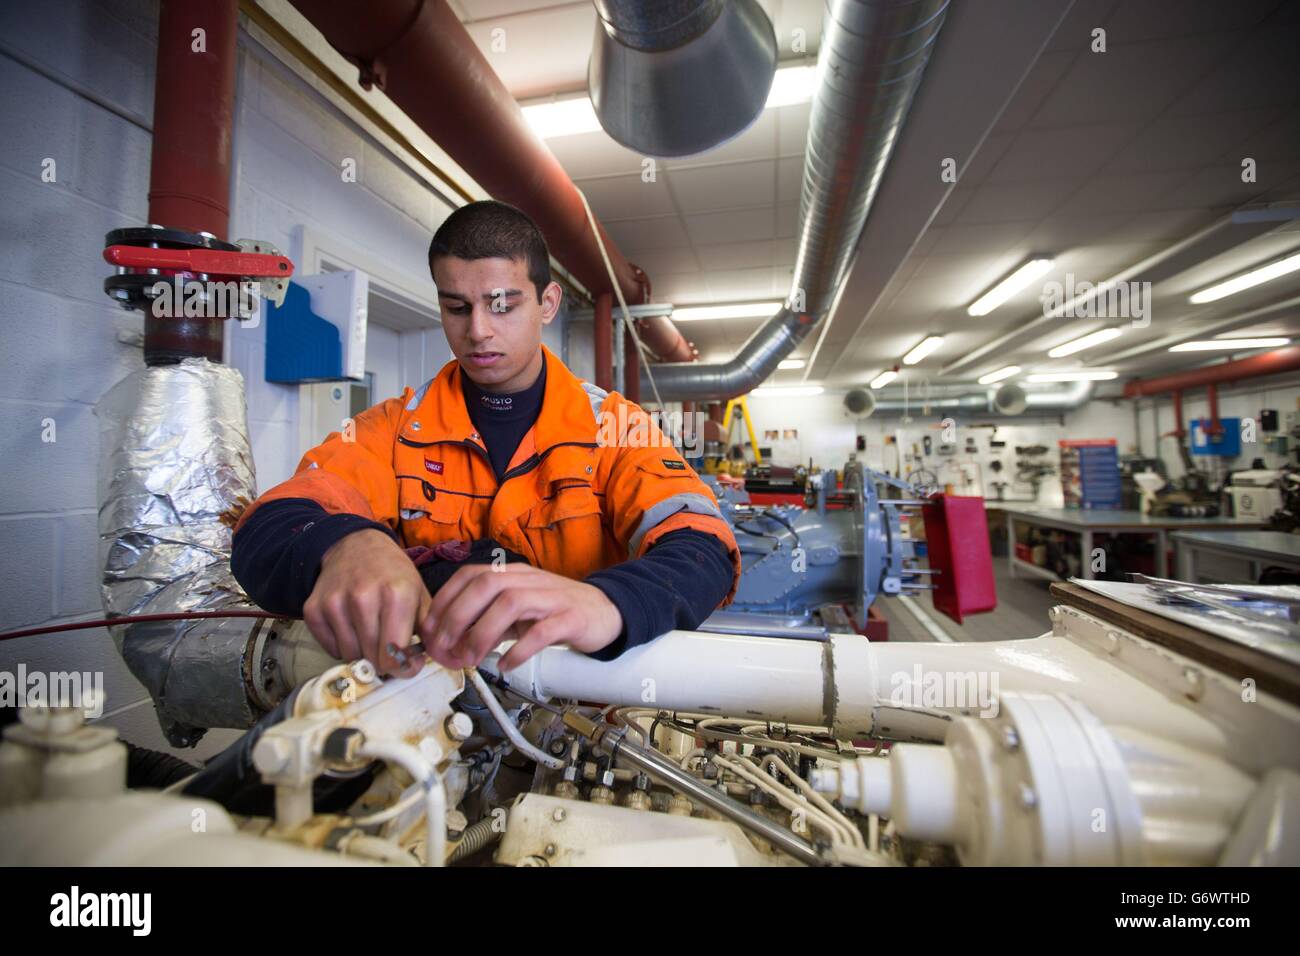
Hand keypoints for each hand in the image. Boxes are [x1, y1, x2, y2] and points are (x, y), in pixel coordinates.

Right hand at [303, 529, 430, 676]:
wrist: (354, 545)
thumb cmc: (393, 574)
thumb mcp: (419, 593)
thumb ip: (427, 629)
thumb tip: (423, 662)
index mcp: (397, 594)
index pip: (394, 654)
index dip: (404, 668)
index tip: (408, 664)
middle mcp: (363, 598)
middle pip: (372, 659)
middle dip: (385, 661)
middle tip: (390, 650)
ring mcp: (335, 603)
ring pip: (350, 656)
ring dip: (363, 653)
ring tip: (372, 634)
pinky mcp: (314, 609)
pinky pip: (331, 649)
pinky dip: (343, 646)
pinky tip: (353, 628)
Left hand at [418, 564, 621, 671]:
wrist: (604, 612)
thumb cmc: (554, 612)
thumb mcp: (516, 613)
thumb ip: (486, 622)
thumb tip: (452, 643)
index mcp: (511, 574)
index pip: (469, 576)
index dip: (444, 601)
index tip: (429, 630)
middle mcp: (529, 579)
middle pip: (486, 585)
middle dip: (458, 616)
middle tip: (445, 648)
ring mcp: (551, 597)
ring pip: (511, 602)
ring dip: (484, 632)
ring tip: (472, 658)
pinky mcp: (571, 617)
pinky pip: (542, 631)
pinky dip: (520, 649)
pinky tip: (506, 665)